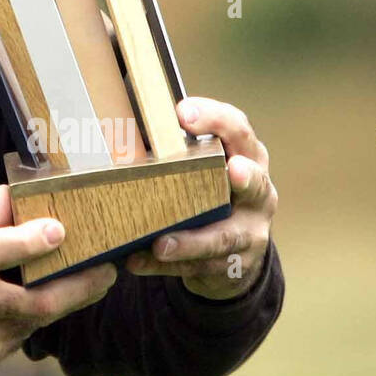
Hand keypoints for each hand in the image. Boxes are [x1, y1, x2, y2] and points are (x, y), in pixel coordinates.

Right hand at [0, 184, 117, 375]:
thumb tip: (11, 197)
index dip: (26, 240)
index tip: (59, 228)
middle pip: (36, 302)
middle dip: (80, 287)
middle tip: (108, 270)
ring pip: (33, 322)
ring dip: (59, 302)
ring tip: (82, 280)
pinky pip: (17, 339)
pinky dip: (31, 320)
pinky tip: (37, 305)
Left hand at [124, 97, 276, 299]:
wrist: (231, 249)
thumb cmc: (205, 187)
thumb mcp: (200, 162)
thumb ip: (173, 142)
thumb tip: (117, 107)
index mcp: (246, 155)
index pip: (238, 130)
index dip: (215, 118)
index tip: (183, 112)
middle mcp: (258, 193)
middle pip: (255, 183)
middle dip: (246, 178)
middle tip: (233, 171)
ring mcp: (250, 232)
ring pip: (225, 237)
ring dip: (191, 241)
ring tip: (160, 243)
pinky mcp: (234, 266)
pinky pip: (198, 268)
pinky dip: (163, 266)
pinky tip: (135, 261)